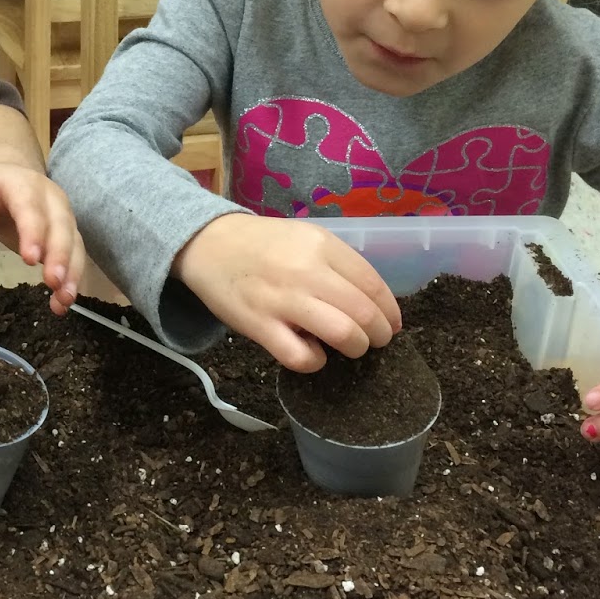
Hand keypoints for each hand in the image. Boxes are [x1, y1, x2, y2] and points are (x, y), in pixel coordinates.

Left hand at [0, 164, 85, 315]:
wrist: (11, 179)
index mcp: (24, 185)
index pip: (30, 205)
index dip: (33, 230)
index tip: (30, 259)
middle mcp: (51, 199)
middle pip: (60, 225)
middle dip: (59, 254)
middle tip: (54, 282)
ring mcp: (63, 218)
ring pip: (74, 243)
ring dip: (72, 272)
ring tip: (64, 299)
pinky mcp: (68, 236)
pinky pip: (75, 257)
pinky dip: (72, 279)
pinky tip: (62, 302)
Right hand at [173, 214, 401, 370]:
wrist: (208, 244)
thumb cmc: (263, 244)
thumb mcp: (305, 237)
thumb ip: (338, 263)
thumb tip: (373, 304)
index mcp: (322, 244)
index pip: (374, 285)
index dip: (390, 312)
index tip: (391, 324)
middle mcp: (306, 270)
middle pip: (364, 313)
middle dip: (378, 335)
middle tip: (373, 341)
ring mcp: (282, 300)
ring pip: (342, 335)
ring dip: (355, 348)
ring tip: (350, 348)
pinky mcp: (259, 326)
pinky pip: (301, 357)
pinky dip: (315, 361)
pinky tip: (312, 353)